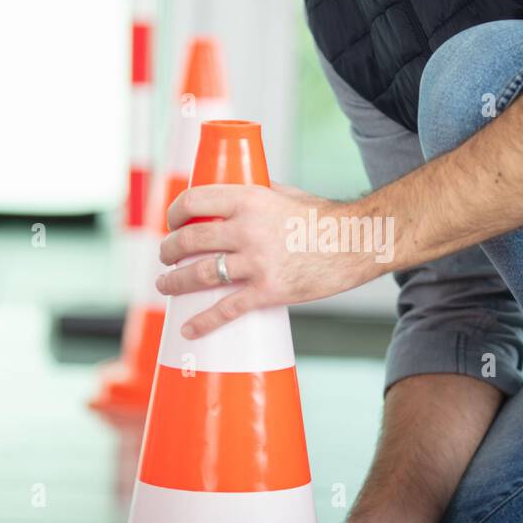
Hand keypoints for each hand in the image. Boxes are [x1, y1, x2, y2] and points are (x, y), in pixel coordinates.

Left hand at [155, 182, 378, 338]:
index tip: (171, 223)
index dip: (175, 213)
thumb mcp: (288, 194)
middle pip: (191, 240)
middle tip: (165, 257)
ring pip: (199, 274)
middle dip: (169, 250)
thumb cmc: (324, 218)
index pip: (195, 201)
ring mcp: (257, 262)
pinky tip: (189, 329)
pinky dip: (203, 321)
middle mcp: (248, 228)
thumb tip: (237, 194)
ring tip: (166, 285)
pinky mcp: (269, 291)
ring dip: (175, 282)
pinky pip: (226, 309)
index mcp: (250, 199)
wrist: (357, 244)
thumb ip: (260, 194)